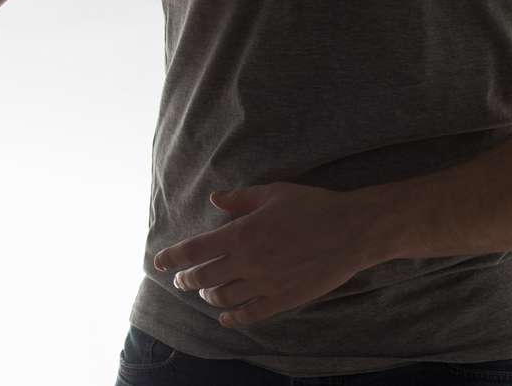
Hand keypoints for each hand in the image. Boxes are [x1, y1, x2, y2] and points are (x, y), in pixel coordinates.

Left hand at [151, 182, 379, 327]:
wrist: (353, 231)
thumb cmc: (311, 206)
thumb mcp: (272, 193)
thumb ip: (239, 199)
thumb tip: (215, 200)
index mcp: (241, 233)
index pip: (194, 250)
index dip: (172, 258)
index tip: (158, 262)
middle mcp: (248, 261)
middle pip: (203, 277)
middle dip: (186, 280)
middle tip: (181, 279)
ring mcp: (266, 283)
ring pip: (224, 297)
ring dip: (208, 297)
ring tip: (204, 293)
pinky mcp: (285, 298)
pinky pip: (252, 314)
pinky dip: (233, 318)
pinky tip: (225, 317)